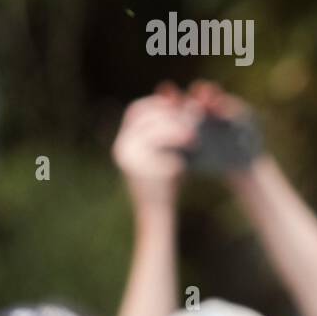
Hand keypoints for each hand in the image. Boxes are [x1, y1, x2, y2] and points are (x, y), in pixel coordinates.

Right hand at [111, 84, 200, 208]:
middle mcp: (121, 147)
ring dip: (177, 125)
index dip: (156, 103)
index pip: (136, 111)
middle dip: (170, 113)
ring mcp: (128, 156)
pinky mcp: (139, 166)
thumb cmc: (166, 184)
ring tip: (195, 133)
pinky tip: (192, 142)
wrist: (157, 212)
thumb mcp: (163, 155)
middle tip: (192, 117)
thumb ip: (164, 134)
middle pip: (146, 114)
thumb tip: (174, 108)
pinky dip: (177, 138)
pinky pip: (159, 142)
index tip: (177, 105)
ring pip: (154, 126)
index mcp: (124, 142)